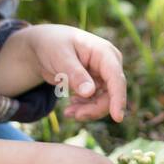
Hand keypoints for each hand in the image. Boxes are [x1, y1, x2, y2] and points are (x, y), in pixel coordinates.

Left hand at [0, 25, 126, 122]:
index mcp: (105, 53)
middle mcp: (109, 65)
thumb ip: (75, 74)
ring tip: (68, 112)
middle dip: (94, 108)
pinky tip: (71, 105)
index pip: (116, 78)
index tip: (117, 118)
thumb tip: (89, 93)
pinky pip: (96, 102)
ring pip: (104, 102)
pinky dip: (84, 108)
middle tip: (71, 114)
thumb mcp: (60, 57)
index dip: (118, 98)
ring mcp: (104, 75)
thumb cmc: (53, 45)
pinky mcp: (98, 84)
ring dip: (87, 110)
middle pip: (111, 94)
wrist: (45, 45)